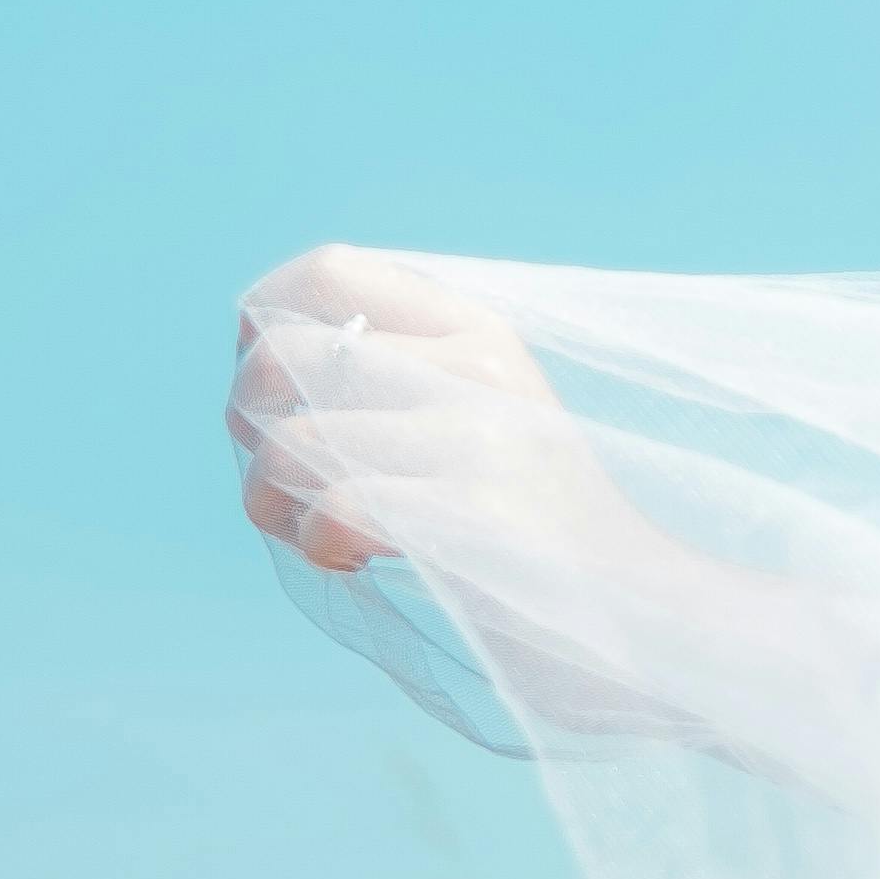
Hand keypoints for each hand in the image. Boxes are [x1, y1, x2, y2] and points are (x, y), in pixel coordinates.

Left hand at [226, 241, 601, 583]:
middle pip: (279, 356)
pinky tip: (352, 559)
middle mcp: (477, 365)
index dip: (262, 328)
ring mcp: (479, 438)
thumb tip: (254, 361)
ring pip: (289, 440)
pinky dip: (316, 542)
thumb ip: (391, 370)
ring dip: (271, 500)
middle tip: (288, 479)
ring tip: (317, 528)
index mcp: (475, 328)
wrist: (631, 605)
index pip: (324, 272)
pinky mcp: (474, 515)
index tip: (275, 395)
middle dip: (248, 427)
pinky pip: (333, 506)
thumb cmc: (528, 522)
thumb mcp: (481, 410)